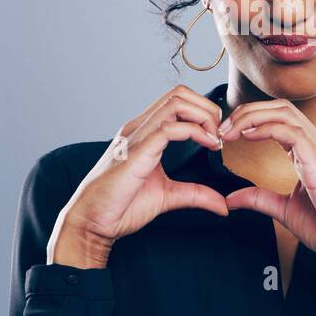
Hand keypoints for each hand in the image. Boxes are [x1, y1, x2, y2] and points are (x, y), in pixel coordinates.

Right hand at [48, 85, 226, 268]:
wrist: (93, 222)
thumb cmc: (122, 207)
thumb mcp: (168, 197)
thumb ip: (195, 194)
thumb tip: (223, 206)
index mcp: (145, 133)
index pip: (178, 101)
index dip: (204, 112)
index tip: (218, 139)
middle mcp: (140, 127)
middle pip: (180, 93)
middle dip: (208, 108)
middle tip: (221, 136)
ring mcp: (137, 136)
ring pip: (176, 101)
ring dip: (204, 116)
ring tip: (216, 140)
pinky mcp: (137, 151)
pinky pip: (170, 127)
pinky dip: (196, 131)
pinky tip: (208, 145)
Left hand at [219, 98, 315, 301]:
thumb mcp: (284, 210)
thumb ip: (259, 199)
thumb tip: (230, 198)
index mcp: (310, 151)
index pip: (279, 118)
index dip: (251, 120)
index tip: (227, 135)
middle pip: (279, 107)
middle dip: (248, 112)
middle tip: (222, 129)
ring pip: (284, 112)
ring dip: (252, 116)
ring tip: (229, 131)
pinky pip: (291, 131)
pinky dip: (266, 128)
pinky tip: (248, 136)